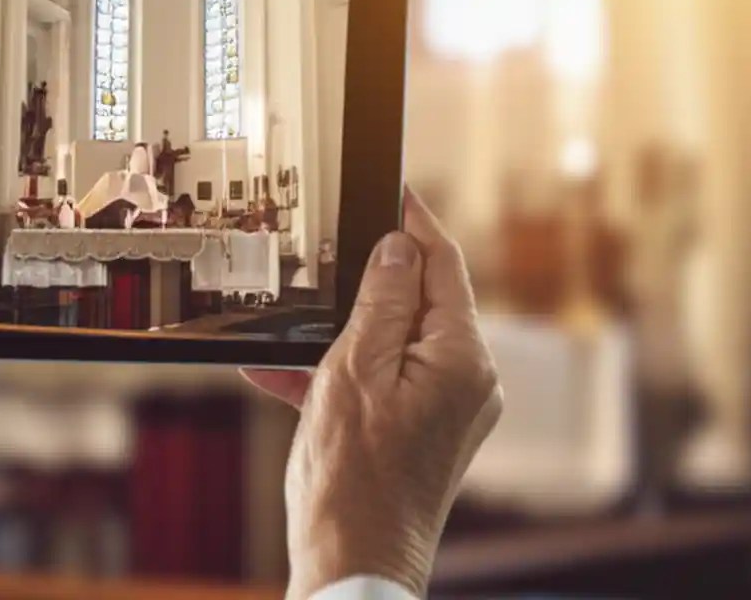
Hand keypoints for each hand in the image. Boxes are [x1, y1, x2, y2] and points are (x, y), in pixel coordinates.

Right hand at [242, 189, 501, 598]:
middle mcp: (468, 381)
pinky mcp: (423, 432)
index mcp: (461, 357)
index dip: (414, 221)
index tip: (392, 187)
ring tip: (289, 327)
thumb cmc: (352, 477)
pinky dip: (341, 375)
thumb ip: (382, 302)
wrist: (353, 562)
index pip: (443, 265)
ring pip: (395, 343)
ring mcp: (448, 409)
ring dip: (342, 334)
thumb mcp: (355, 370)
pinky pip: (384, 383)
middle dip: (369, 281)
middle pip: (421, 302)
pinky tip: (282, 376)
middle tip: (327, 253)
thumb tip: (398, 246)